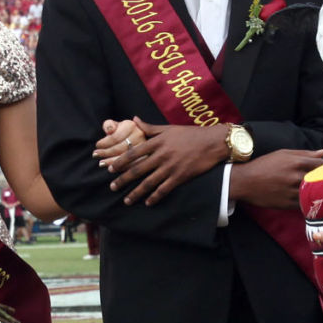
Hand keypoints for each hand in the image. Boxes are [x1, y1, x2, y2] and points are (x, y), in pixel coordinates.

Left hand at [96, 118, 227, 205]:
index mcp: (157, 142)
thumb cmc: (190, 134)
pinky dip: (155, 197)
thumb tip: (134, 119)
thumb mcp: (168, 128)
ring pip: (149, 182)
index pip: (134, 153)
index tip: (110, 169)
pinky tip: (147, 202)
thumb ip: (150, 127)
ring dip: (136, 192)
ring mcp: (171, 166)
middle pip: (138, 169)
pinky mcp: (180, 176)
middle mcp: (162, 155)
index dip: (120, 162)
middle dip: (123, 180)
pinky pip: (164, 189)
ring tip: (126, 200)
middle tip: (112, 187)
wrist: (212, 142)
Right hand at [227, 149, 322, 210]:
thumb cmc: (264, 165)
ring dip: (315, 191)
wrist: (245, 182)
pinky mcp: (287, 204)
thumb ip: (304, 153)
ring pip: (313, 193)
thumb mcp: (282, 154)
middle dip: (322, 178)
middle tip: (320, 179)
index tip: (321, 169)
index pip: (322, 164)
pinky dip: (306, 200)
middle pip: (320, 179)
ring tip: (312, 189)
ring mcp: (292, 192)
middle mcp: (296, 177)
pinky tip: (304, 197)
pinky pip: (304, 203)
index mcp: (296, 162)